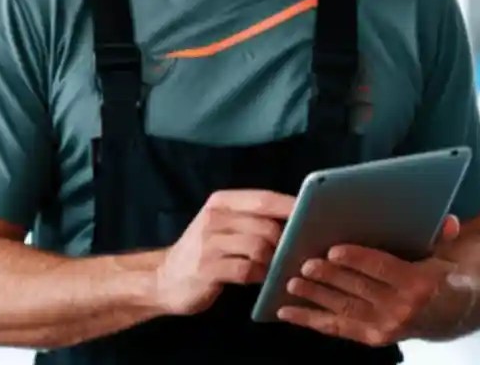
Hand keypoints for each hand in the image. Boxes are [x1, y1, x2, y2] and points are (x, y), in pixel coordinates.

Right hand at [154, 189, 294, 315]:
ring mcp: (209, 243)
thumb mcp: (223, 226)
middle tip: (292, 253)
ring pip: (259, 247)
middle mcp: (214, 218)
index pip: (264, 198)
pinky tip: (258, 279)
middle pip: (266, 225)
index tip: (316, 214)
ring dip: (272, 261)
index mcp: (221, 202)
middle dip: (284, 242)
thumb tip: (297, 218)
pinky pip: (247, 270)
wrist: (163, 280)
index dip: (292, 206)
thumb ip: (252, 219)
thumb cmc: (204, 252)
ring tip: (273, 267)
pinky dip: (258, 276)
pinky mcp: (207, 269)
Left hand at [278, 214, 462, 346]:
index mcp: (420, 283)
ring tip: (291, 282)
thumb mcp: (446, 253)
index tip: (334, 249)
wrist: (452, 311)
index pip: (383, 268)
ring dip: (315, 296)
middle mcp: (403, 309)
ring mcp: (386, 327)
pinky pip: (336, 328)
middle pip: (359, 289)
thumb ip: (443, 236)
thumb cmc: (440, 272)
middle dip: (329, 277)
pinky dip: (309, 320)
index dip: (358, 259)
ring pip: (344, 309)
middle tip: (305, 263)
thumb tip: (451, 220)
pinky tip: (286, 311)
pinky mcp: (372, 338)